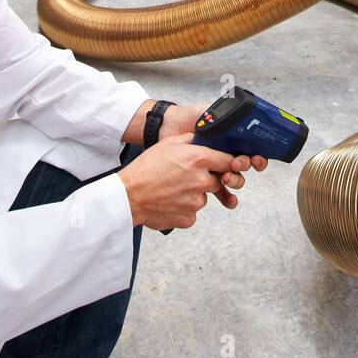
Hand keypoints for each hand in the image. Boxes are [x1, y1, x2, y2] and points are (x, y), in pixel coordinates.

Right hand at [119, 135, 264, 229]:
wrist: (129, 195)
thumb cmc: (145, 169)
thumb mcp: (167, 143)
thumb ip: (189, 139)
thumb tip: (199, 139)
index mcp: (199, 159)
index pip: (229, 161)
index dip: (227, 163)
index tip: (226, 165)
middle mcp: (202, 180)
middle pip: (219, 181)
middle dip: (207, 179)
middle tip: (186, 178)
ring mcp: (196, 202)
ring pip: (204, 197)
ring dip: (194, 194)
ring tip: (173, 189)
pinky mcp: (189, 218)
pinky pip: (193, 212)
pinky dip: (184, 208)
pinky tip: (169, 201)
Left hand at [160, 104, 269, 191]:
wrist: (167, 127)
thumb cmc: (188, 118)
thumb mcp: (209, 112)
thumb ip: (226, 115)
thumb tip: (242, 115)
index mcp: (228, 140)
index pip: (248, 151)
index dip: (255, 157)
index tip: (254, 158)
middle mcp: (223, 155)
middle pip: (242, 167)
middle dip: (243, 168)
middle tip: (234, 166)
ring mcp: (214, 168)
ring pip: (233, 180)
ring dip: (235, 182)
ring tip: (226, 180)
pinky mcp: (203, 179)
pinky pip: (218, 191)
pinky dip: (227, 198)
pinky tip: (230, 201)